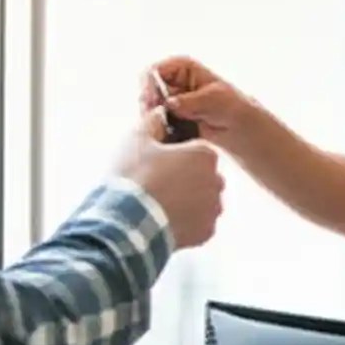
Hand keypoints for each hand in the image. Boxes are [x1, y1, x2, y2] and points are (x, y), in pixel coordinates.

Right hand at [116, 107, 224, 249]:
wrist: (127, 221)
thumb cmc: (134, 176)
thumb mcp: (137, 139)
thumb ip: (152, 121)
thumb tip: (159, 112)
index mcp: (205, 155)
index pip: (194, 151)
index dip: (175, 156)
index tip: (157, 164)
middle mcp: (217, 181)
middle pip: (200, 176)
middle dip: (183, 179)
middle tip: (156, 186)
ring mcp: (213, 209)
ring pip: (201, 201)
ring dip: (186, 202)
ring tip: (159, 205)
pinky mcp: (206, 232)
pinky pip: (198, 223)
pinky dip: (185, 222)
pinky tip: (165, 220)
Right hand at [140, 56, 256, 141]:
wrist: (238, 127)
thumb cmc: (231, 106)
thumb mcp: (213, 100)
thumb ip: (190, 101)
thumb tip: (170, 103)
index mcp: (182, 66)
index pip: (154, 70)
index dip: (149, 85)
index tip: (153, 102)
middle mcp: (171, 80)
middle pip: (145, 89)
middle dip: (148, 105)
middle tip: (156, 119)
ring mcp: (168, 99)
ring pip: (147, 107)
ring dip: (152, 119)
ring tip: (165, 129)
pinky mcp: (168, 117)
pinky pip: (154, 122)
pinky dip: (157, 129)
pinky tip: (167, 136)